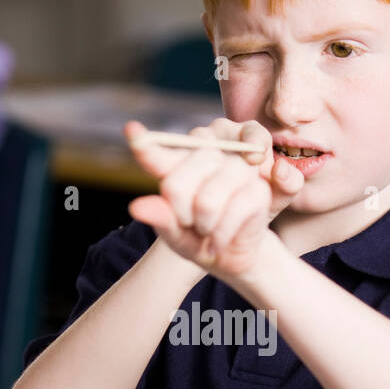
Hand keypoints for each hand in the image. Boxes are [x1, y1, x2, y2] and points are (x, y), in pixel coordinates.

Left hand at [124, 117, 303, 276]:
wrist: (232, 256)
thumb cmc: (198, 240)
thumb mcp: (174, 234)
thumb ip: (160, 218)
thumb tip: (137, 207)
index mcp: (178, 164)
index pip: (156, 152)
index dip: (144, 144)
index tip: (132, 132)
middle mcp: (207, 156)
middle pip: (179, 183)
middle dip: (180, 215)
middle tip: (189, 223)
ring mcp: (235, 168)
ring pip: (207, 201)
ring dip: (204, 227)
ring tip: (207, 231)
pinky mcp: (258, 187)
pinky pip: (233, 211)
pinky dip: (222, 234)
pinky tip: (221, 238)